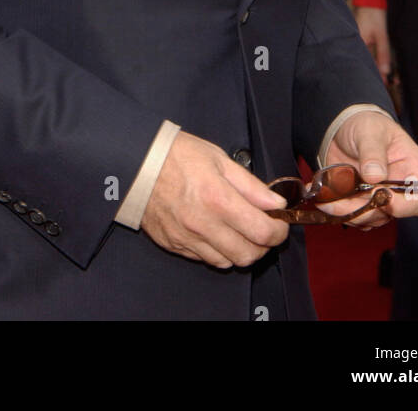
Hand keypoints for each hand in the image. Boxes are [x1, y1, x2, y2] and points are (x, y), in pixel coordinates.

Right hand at [141, 130, 288, 267]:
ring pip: (228, 261)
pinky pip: (205, 259)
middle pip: (249, 254)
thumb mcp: (219, 159)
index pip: (263, 232)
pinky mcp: (175, 245)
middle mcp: (203, 224)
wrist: (137, 163)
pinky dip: (217, 251)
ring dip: (240, 250)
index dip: (279, 230)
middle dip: (263, 245)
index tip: (280, 222)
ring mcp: (187, 238)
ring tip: (238, 230)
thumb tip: (276, 203)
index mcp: (218, 199)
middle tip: (262, 228)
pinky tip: (216, 231)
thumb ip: (250, 185)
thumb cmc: (177, 155)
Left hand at [322, 111, 417, 227]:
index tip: (385, 200)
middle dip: (366, 211)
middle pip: (391, 214)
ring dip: (348, 213)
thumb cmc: (366, 124)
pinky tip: (325, 199)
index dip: (405, 206)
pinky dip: (338, 211)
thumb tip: (376, 176)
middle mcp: (398, 189)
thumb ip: (373, 152)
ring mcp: (379, 198)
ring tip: (328, 199)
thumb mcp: (370, 131)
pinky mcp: (361, 202)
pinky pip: (353, 216)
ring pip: (370, 218)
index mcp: (411, 169)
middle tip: (341, 201)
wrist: (344, 128)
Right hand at [353, 5, 390, 79]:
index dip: (376, 75)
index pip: (367, 65)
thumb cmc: (374, 16)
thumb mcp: (381, 35)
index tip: (385, 84)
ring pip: (368, 60)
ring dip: (377, 68)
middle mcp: (355, 46)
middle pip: (366, 64)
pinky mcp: (362, 41)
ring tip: (388, 78)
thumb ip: (383, 53)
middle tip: (389, 84)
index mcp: (357, 45)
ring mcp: (358, 43)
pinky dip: (375, 60)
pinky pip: (368, 54)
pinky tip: (381, 66)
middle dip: (377, 74)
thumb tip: (386, 71)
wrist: (370, 2)